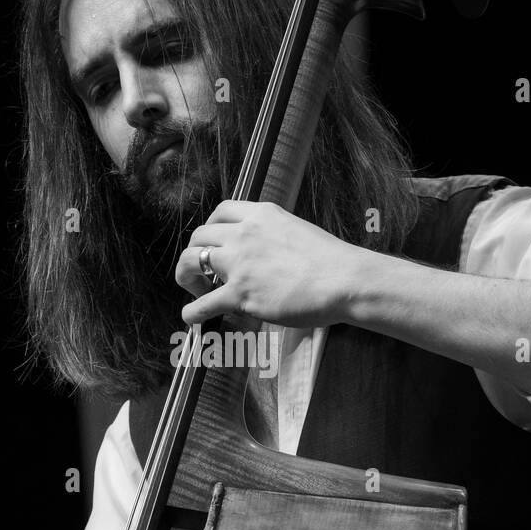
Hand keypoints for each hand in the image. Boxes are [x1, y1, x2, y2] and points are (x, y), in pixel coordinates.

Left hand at [175, 200, 361, 327]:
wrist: (343, 280)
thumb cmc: (330, 261)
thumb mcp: (297, 230)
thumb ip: (273, 235)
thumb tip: (264, 252)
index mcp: (260, 215)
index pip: (220, 211)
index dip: (211, 228)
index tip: (213, 242)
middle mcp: (244, 234)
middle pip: (199, 235)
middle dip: (195, 252)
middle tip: (205, 272)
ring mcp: (239, 264)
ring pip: (190, 261)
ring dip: (187, 276)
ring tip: (198, 290)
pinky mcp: (240, 294)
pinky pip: (203, 304)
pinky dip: (192, 312)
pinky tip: (191, 318)